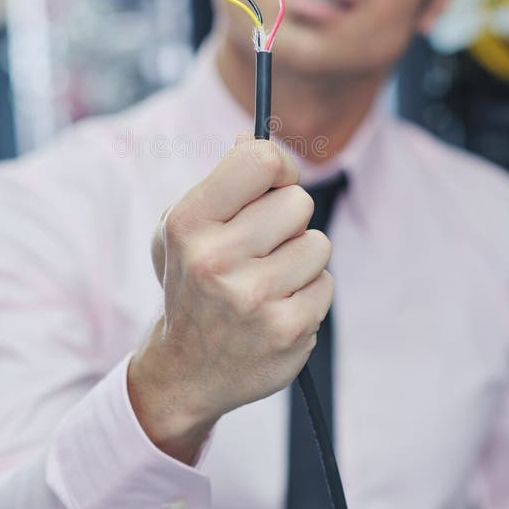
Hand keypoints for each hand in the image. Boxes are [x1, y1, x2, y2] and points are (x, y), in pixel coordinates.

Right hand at [128, 133, 332, 462]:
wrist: (185, 371)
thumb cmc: (190, 283)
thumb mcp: (183, 229)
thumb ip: (220, 181)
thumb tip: (252, 136)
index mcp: (189, 223)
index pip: (260, 160)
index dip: (277, 166)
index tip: (274, 182)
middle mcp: (217, 259)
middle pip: (297, 202)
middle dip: (287, 220)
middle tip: (262, 245)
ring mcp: (253, 297)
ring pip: (317, 244)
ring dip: (300, 258)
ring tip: (267, 279)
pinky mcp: (287, 329)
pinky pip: (325, 284)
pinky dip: (307, 293)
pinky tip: (276, 308)